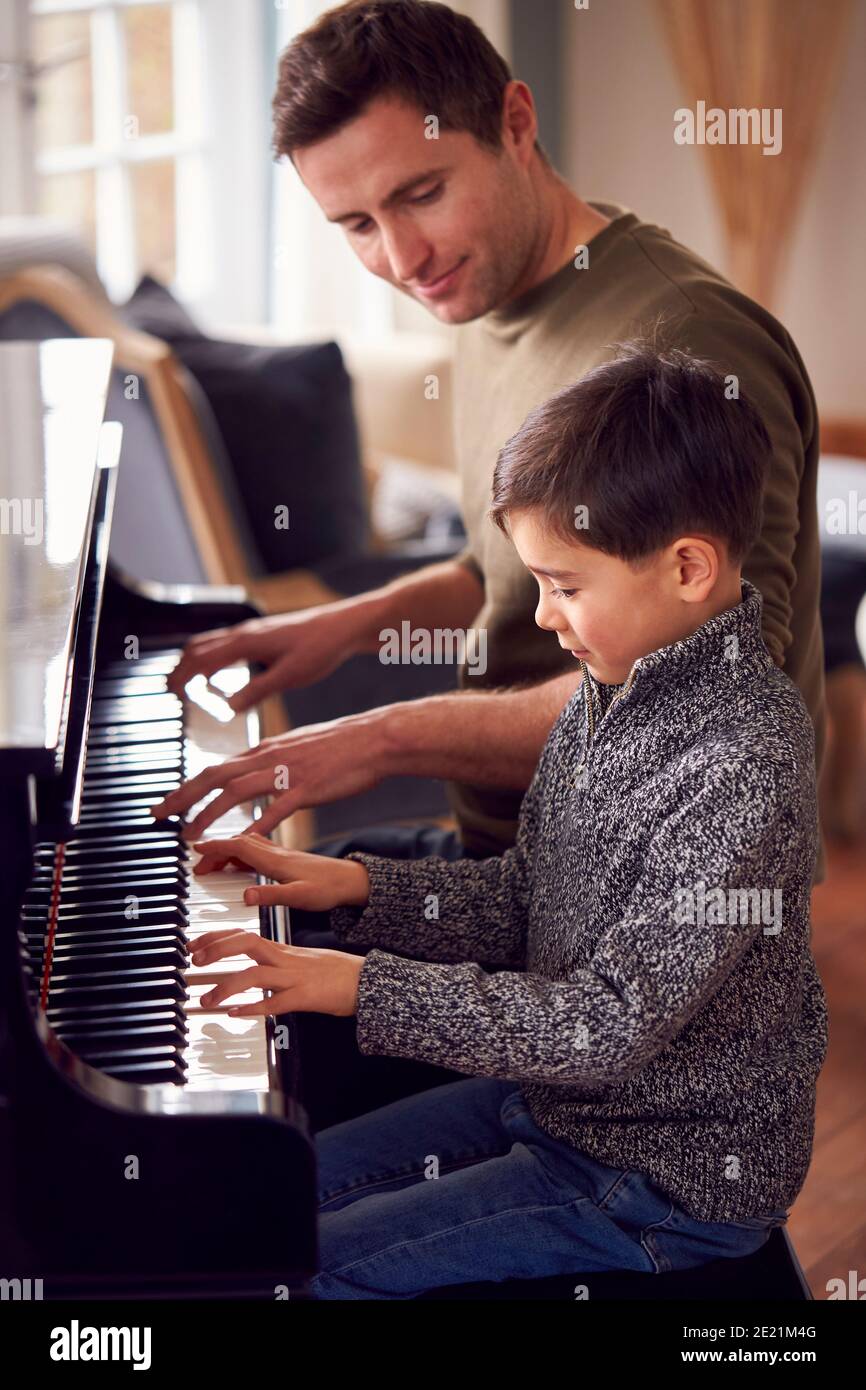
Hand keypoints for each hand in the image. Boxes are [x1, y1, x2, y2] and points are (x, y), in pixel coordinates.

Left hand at [151, 708, 396, 836]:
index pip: (217, 767)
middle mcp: (269, 757)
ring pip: (235, 792)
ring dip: (208, 813)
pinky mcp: (307, 788)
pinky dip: (255, 825)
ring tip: (190, 833)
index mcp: (265, 749)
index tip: (171, 802)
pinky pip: (275, 809)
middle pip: (213, 775)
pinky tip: (241, 840)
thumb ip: (274, 759)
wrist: (373, 738)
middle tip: (159, 814)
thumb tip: (256, 768)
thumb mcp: (298, 746)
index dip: (189, 785)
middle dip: (182, 795)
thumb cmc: (341, 744)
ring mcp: (286, 772)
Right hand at [166, 603, 360, 711]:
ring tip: (186, 681)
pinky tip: (219, 673)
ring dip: (194, 661)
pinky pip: (226, 643)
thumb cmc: (320, 648)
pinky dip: (212, 657)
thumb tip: (228, 707)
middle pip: (199, 647)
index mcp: (246, 642)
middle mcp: (245, 633)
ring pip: (211, 642)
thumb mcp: (288, 676)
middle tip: (169, 689)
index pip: (201, 659)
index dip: (182, 676)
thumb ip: (256, 691)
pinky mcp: (263, 634)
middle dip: (180, 667)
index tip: (170, 693)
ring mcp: (253, 631)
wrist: (343, 626)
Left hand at [188, 931, 364, 1016]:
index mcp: (283, 949)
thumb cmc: (336, 972)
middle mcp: (286, 959)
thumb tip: (254, 969)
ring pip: (255, 974)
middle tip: (194, 961)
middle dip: (217, 949)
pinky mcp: (305, 997)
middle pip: (246, 943)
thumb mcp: (302, 960)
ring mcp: (295, 977)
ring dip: (226, 987)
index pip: (244, 934)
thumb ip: (277, 962)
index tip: (194, 945)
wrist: (365, 980)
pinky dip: (253, 1007)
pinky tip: (236, 1014)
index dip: (216, 937)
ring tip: (207, 1001)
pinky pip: (275, 1002)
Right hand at [190, 830, 369, 909]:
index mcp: (276, 860)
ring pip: (247, 845)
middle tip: (200, 865)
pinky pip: (258, 850)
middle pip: (238, 844)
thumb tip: (245, 896)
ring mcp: (282, 853)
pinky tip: (241, 864)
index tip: (195, 849)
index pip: (238, 847)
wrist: (352, 881)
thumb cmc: (329, 889)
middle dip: (216, 851)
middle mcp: (277, 852)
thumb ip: (272, 895)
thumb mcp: (299, 897)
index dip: (215, 847)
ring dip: (228, 851)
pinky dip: (242, 854)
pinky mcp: (288, 858)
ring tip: (214, 865)